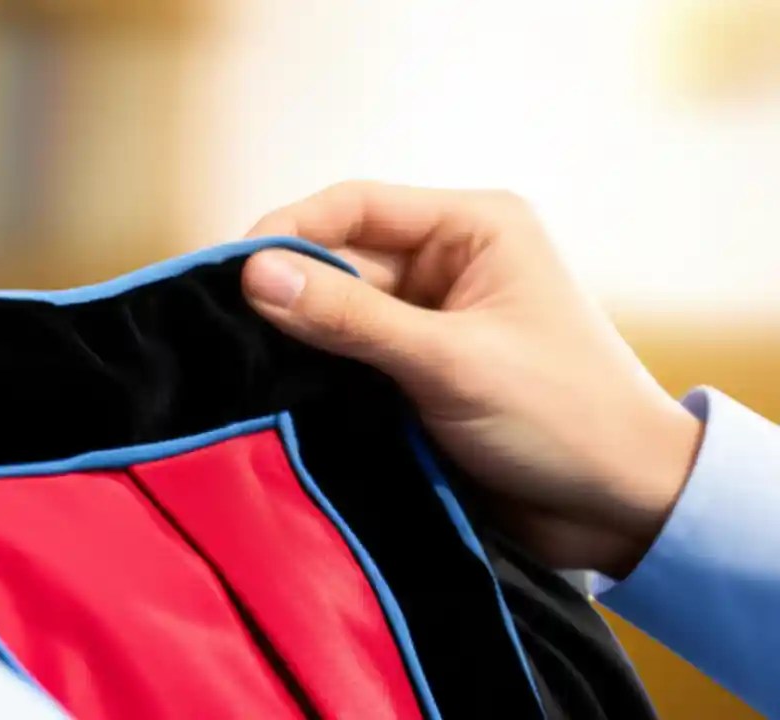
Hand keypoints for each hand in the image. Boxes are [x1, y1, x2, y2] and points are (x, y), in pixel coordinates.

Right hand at [241, 182, 702, 577]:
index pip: (356, 206)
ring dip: (297, 336)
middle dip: (287, 290)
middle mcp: (448, 261)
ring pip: (337, 311)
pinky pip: (348, 357)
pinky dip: (316, 372)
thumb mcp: (450, 362)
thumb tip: (251, 274)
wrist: (621, 509)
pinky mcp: (416, 370)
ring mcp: (430, 319)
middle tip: (223, 328)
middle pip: (339, 258)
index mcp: (474, 227)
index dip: (288, 231)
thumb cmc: (562, 416)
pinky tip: (277, 390)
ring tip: (241, 363)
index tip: (229, 274)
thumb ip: (350, 318)